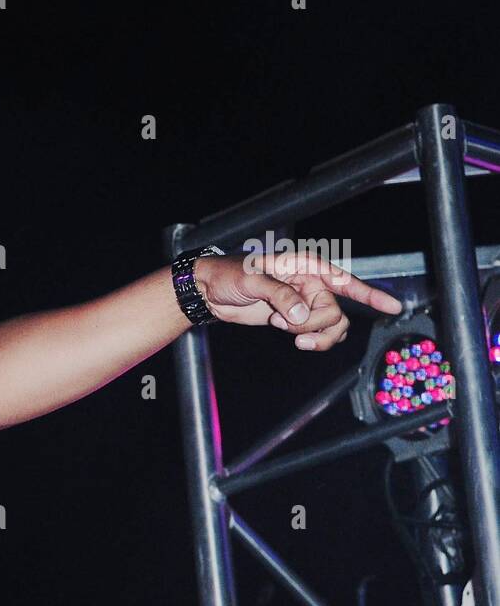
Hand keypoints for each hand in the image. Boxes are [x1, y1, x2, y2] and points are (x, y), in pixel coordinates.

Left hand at [195, 251, 403, 350]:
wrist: (211, 291)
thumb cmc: (230, 274)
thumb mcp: (252, 279)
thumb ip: (280, 295)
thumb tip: (302, 315)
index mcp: (306, 267)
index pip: (345, 280)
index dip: (370, 293)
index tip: (393, 306)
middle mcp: (311, 284)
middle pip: (335, 312)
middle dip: (315, 325)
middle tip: (286, 324)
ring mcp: (305, 302)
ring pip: (332, 325)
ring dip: (315, 335)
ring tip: (286, 330)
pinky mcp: (296, 318)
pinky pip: (319, 333)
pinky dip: (311, 339)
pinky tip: (288, 333)